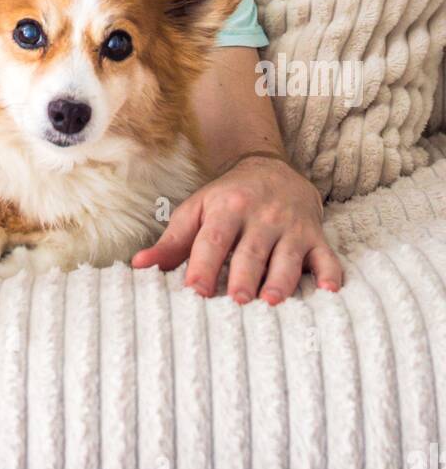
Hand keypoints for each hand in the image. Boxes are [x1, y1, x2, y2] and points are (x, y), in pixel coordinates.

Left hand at [131, 154, 342, 303]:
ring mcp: (291, 226)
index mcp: (227, 208)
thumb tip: (139, 266)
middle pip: (252, 249)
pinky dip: (330, 273)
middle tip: (238, 301)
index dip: (205, 264)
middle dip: (245, 275)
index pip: (214, 238)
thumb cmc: (227, 198)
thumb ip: (172, 241)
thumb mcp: (198, 209)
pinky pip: (326, 255)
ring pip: (288, 255)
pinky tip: (329, 290)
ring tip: (272, 301)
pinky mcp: (316, 235)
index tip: (196, 290)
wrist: (271, 167)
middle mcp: (261, 216)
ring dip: (282, 278)